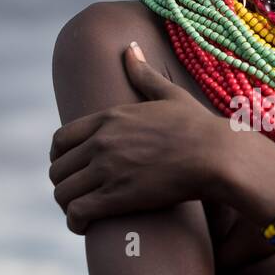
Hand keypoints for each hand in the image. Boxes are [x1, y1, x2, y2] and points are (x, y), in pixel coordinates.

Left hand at [48, 43, 227, 232]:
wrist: (216, 156)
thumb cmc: (199, 127)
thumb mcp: (169, 94)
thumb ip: (144, 74)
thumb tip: (130, 48)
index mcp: (108, 118)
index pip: (60, 139)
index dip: (59, 157)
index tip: (70, 168)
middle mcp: (101, 142)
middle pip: (57, 168)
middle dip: (64, 184)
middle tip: (79, 194)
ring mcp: (107, 169)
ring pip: (62, 192)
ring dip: (68, 205)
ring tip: (81, 212)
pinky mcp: (117, 197)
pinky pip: (77, 212)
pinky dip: (75, 222)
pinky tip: (85, 226)